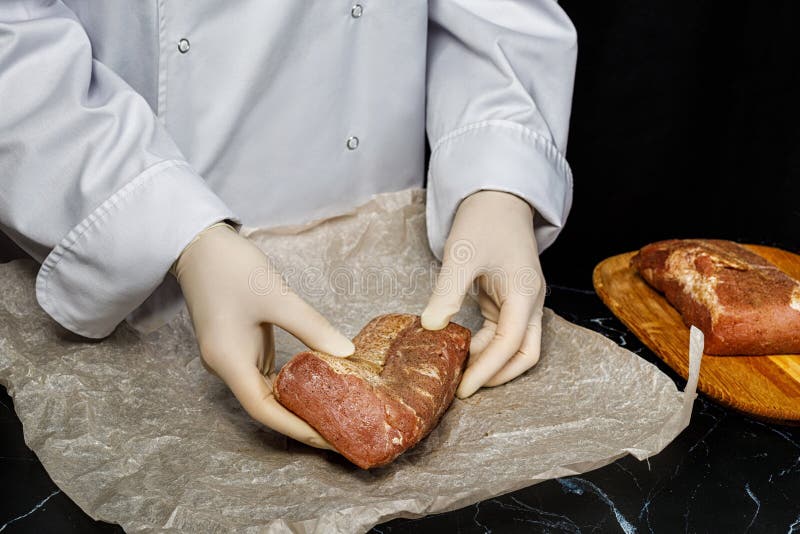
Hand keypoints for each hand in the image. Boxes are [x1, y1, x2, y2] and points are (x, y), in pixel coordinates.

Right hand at [173, 223, 353, 448]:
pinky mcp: (238, 344)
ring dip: (296, 402)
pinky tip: (314, 383)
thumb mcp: (276, 296)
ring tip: (332, 413)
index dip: (296, 427)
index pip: (264, 409)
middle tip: (338, 430)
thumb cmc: (232, 267)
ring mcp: (231, 355)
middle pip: (265, 405)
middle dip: (300, 420)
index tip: (327, 438)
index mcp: (229, 360)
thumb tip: (346, 352)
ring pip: (266, 390)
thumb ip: (310, 326)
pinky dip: (290, 382)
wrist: (198, 243)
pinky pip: (265, 373)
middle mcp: (226, 366)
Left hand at [422, 191, 544, 397]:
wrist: (497, 197)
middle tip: (465, 390)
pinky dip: (484, 345)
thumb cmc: (483, 221)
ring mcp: (521, 301)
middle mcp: (530, 302)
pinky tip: (460, 351)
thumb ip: (448, 293)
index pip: (511, 344)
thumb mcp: (462, 256)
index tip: (463, 389)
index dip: (488, 369)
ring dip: (490, 362)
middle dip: (498, 375)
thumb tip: (431, 327)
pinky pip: (502, 332)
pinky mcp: (508, 299)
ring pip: (514, 346)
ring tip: (458, 375)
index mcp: (525, 293)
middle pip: (526, 354)